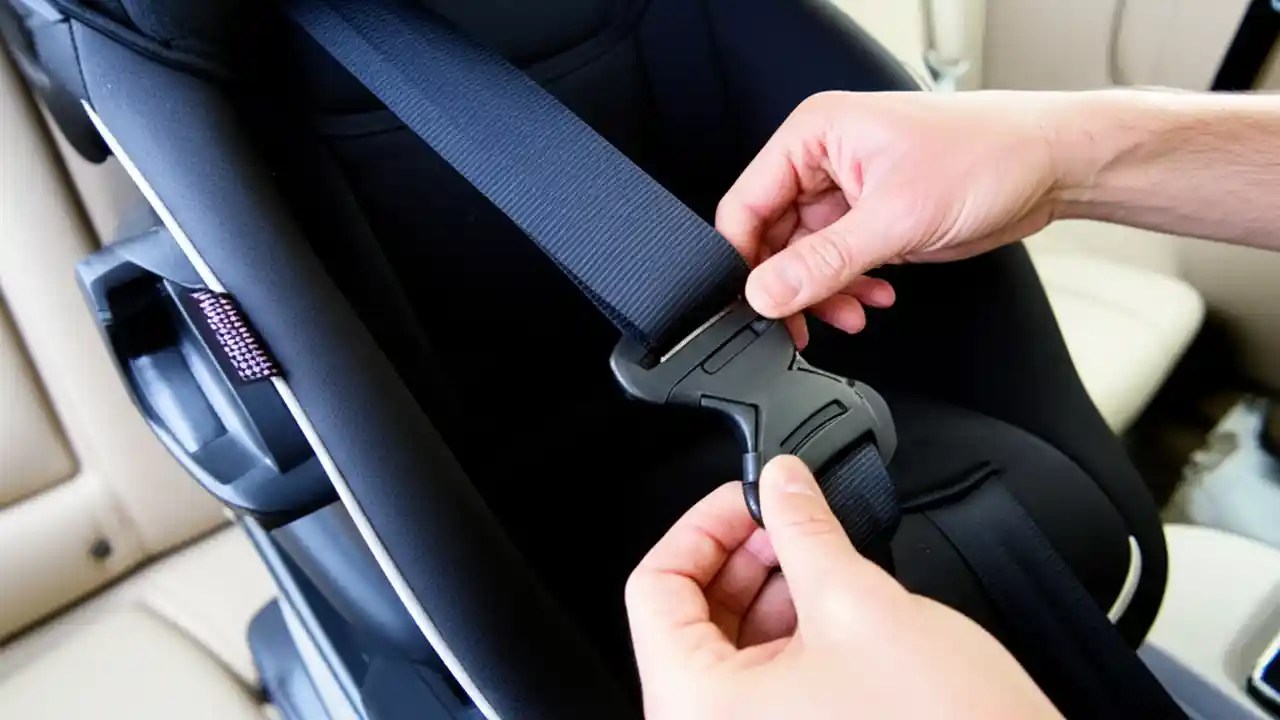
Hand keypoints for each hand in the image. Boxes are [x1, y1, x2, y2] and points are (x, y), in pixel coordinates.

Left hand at [625, 455, 1061, 719]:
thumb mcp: (859, 606)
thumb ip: (805, 529)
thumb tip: (782, 480)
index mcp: (698, 703)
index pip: (654, 588)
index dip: (701, 526)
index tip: (748, 497)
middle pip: (691, 615)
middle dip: (745, 555)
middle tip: (790, 518)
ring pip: (730, 645)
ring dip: (772, 590)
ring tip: (824, 557)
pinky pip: (765, 677)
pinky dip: (793, 632)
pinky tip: (837, 602)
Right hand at [716, 91, 1065, 346]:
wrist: (1051, 164)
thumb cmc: (988, 155)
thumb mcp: (895, 217)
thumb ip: (823, 262)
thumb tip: (765, 294)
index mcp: (813, 135)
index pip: (746, 205)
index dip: (742, 262)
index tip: (751, 306)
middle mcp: (822, 160)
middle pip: (770, 238)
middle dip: (790, 286)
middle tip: (804, 324)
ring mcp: (846, 191)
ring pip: (803, 258)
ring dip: (824, 293)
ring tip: (853, 311)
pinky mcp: (870, 218)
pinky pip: (836, 264)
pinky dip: (849, 288)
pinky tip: (876, 296)